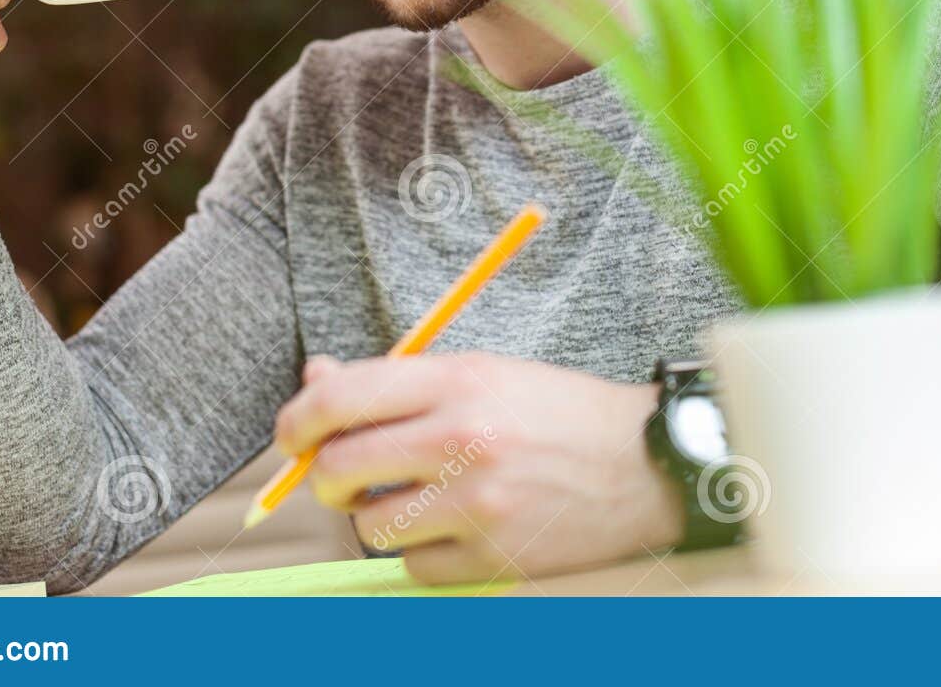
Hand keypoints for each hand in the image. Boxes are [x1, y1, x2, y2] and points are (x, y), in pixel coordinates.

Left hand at [274, 352, 683, 583]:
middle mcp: (464, 440)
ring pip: (370, 527)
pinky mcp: (494, 559)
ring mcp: (479, 504)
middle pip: (339, 470)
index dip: (298, 420)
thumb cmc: (557, 413)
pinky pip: (415, 567)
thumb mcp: (483, 373)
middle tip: (349, 475)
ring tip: (421, 498)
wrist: (647, 463)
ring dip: (380, 517)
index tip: (293, 434)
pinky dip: (424, 552)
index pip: (341, 400)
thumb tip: (314, 380)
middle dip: (329, 476)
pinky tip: (458, 527)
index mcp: (459, 381)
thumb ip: (398, 381)